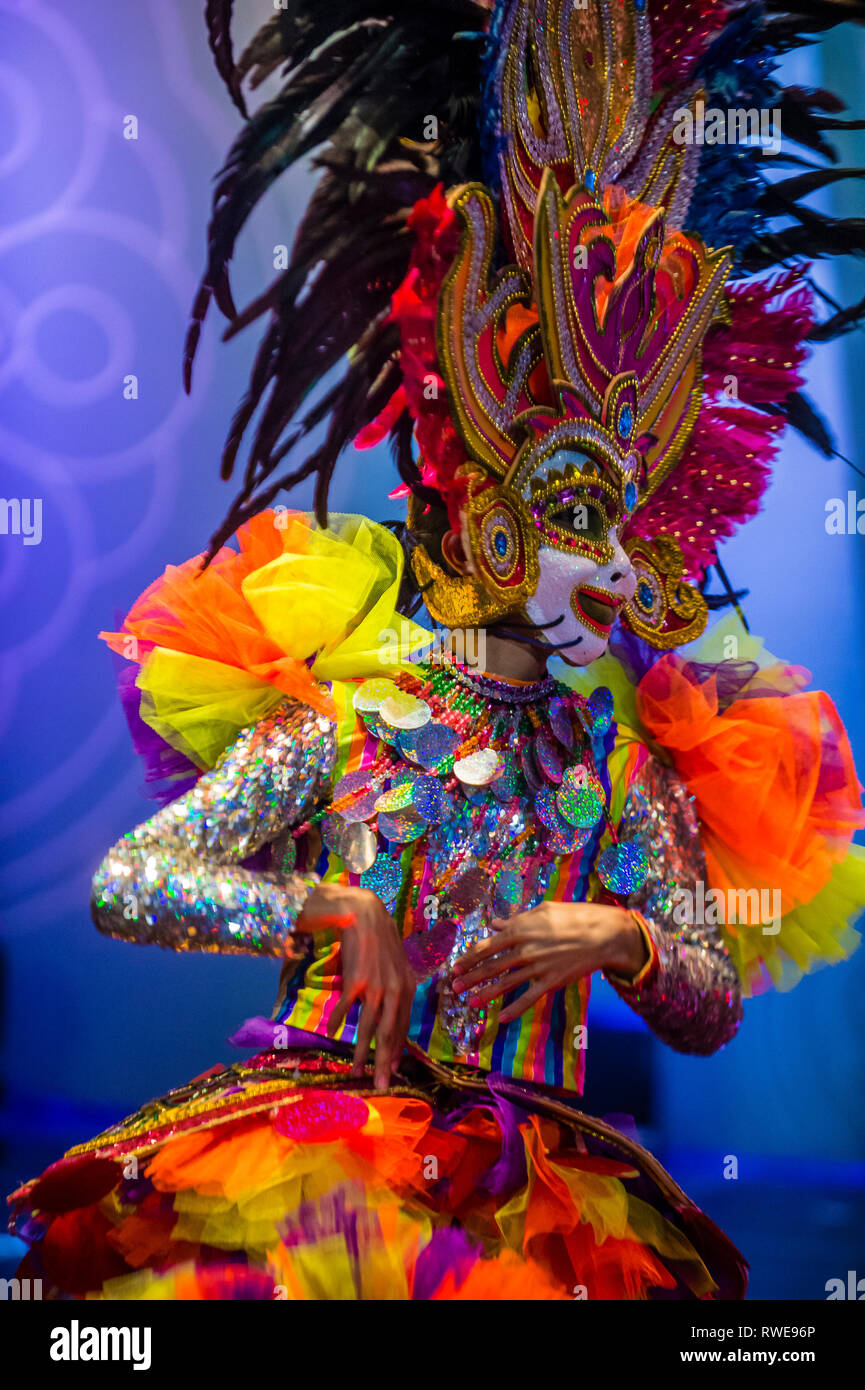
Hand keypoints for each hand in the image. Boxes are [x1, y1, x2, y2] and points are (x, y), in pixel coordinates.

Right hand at [297, 883, 415, 1090]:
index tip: (394, 1069)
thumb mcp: (396, 965)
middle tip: (382, 1085)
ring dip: (361, 1053)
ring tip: (356, 1071)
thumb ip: (396, 988)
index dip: (397, 1049)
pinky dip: (337, 1022)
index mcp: (408, 987)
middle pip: (390, 1034)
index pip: (403, 1026)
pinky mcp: (356, 981)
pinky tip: (331, 1033)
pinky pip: (345, 1010)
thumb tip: (391, 1011)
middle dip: (384, 1062)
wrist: (364, 913)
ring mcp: (376, 987)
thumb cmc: (379, 939)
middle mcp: (395, 990)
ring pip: (369, 1028)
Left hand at [451, 902, 647, 1022]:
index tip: (456, 966)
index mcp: (520, 929)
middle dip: (471, 978)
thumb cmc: (573, 917)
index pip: (487, 946)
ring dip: (487, 994)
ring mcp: (538, 967)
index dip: (469, 957)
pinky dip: (515, 1008)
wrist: (603, 934)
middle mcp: (525, 950)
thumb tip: (494, 924)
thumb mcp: (542, 911)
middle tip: (454, 987)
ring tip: (471, 1002)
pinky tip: (502, 1017)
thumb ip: (515, 920)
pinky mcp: (551, 982)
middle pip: (492, 967)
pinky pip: (529, 997)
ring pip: (506, 983)